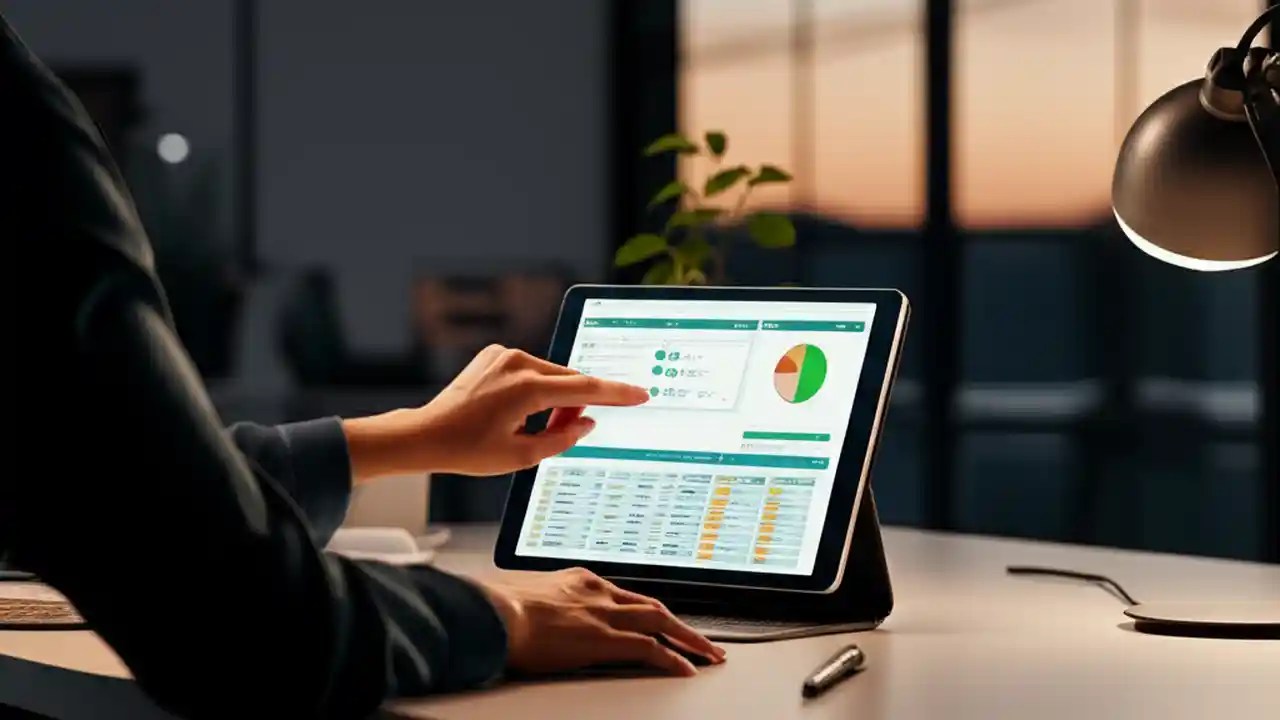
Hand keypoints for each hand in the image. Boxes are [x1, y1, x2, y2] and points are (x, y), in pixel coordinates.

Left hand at [342, 345, 648, 480]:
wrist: (426, 435)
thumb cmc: (467, 450)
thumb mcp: (522, 456)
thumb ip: (562, 438)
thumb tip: (585, 422)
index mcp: (526, 388)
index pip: (584, 389)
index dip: (616, 393)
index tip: (640, 393)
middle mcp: (517, 363)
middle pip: (569, 381)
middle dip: (575, 405)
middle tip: (567, 431)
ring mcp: (505, 355)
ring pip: (552, 375)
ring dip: (555, 398)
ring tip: (532, 426)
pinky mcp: (496, 354)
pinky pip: (532, 370)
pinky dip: (538, 388)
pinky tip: (519, 411)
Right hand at [480, 568, 725, 676]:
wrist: (492, 613)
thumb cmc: (494, 609)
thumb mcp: (522, 598)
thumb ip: (538, 606)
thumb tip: (527, 618)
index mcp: (578, 581)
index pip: (624, 595)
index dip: (646, 609)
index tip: (658, 618)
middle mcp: (597, 593)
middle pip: (651, 605)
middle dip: (679, 623)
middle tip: (701, 638)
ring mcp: (603, 615)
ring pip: (661, 621)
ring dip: (689, 638)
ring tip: (709, 653)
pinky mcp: (604, 639)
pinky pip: (650, 649)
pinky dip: (672, 659)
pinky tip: (686, 669)